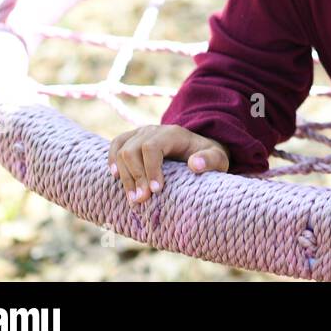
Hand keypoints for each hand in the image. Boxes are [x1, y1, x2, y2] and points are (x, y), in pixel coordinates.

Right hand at [108, 124, 230, 204]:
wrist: (199, 148)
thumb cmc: (207, 156)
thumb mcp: (218, 159)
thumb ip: (210, 160)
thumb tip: (194, 164)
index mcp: (173, 133)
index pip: (152, 147)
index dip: (150, 169)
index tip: (156, 191)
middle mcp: (154, 130)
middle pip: (133, 150)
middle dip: (136, 176)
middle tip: (141, 200)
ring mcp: (141, 133)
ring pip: (122, 150)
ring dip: (124, 176)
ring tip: (133, 198)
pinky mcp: (132, 139)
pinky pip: (116, 144)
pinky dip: (112, 159)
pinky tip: (116, 177)